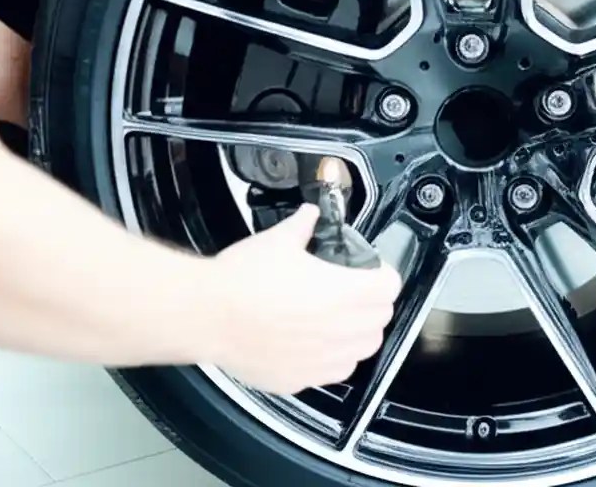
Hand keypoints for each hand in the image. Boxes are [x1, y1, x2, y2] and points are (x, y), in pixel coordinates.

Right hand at [200, 205, 402, 394]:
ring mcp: (322, 359)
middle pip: (382, 318)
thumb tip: (310, 216)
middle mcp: (340, 329)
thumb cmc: (240, 279)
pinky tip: (316, 345)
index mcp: (343, 291)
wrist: (205, 315)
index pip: (390, 286)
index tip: (372, 270)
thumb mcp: (277, 240)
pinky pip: (335, 372)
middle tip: (354, 291)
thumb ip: (303, 227)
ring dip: (359, 333)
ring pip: (364, 349)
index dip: (383, 274)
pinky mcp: (302, 379)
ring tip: (339, 319)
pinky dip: (335, 359)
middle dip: (373, 302)